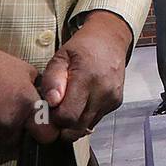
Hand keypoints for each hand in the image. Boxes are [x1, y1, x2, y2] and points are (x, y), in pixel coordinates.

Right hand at [0, 38, 58, 163]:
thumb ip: (36, 90)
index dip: (44, 132)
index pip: (46, 135)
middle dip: (15, 133)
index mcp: (26, 106)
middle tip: (3, 117)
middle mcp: (8, 124)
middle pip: (18, 143)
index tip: (38, 128)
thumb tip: (45, 102)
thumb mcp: (23, 70)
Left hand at [40, 10, 132, 138]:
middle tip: (56, 109)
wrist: (110, 39)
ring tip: (69, 104)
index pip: (67, 115)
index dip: (54, 117)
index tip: (49, 109)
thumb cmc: (82, 47)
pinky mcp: (116, 102)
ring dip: (74, 121)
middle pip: (77, 126)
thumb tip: (52, 102)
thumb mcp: (61, 56)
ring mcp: (112, 98)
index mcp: (86, 77)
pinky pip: (95, 119)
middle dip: (63, 123)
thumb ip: (52, 79)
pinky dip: (86, 115)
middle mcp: (103, 91)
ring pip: (86, 126)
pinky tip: (82, 101)